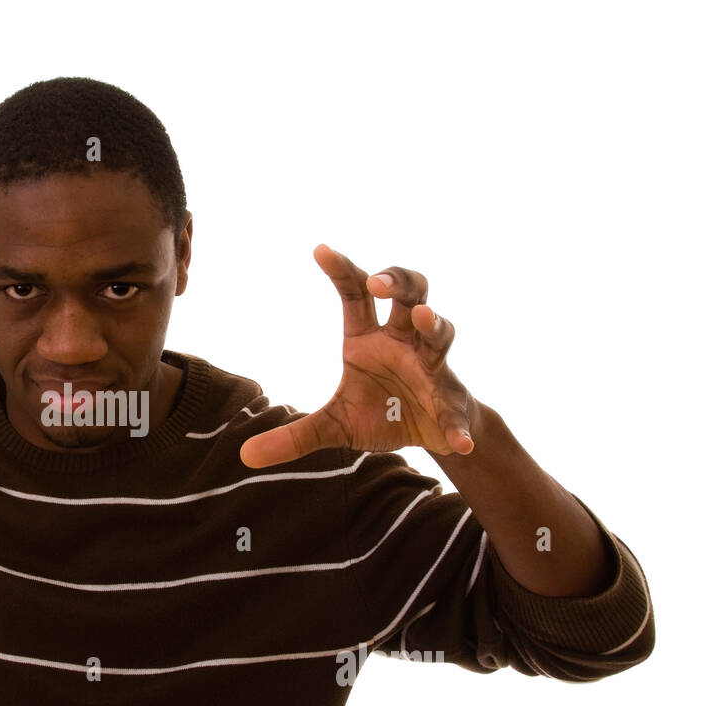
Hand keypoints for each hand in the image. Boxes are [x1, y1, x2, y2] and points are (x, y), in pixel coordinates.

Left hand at [239, 244, 476, 467]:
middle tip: (378, 283)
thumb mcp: (334, 425)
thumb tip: (245, 454)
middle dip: (398, 283)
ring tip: (425, 318)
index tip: (320, 250)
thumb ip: (294, 436)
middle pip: (409, 296)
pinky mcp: (451, 404)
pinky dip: (459, 427)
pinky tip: (459, 442)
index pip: (355, 296)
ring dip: (434, 325)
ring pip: (439, 334)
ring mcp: (432, 368)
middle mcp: (403, 343)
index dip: (343, 271)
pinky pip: (456, 412)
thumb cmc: (381, 414)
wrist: (428, 435)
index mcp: (369, 340)